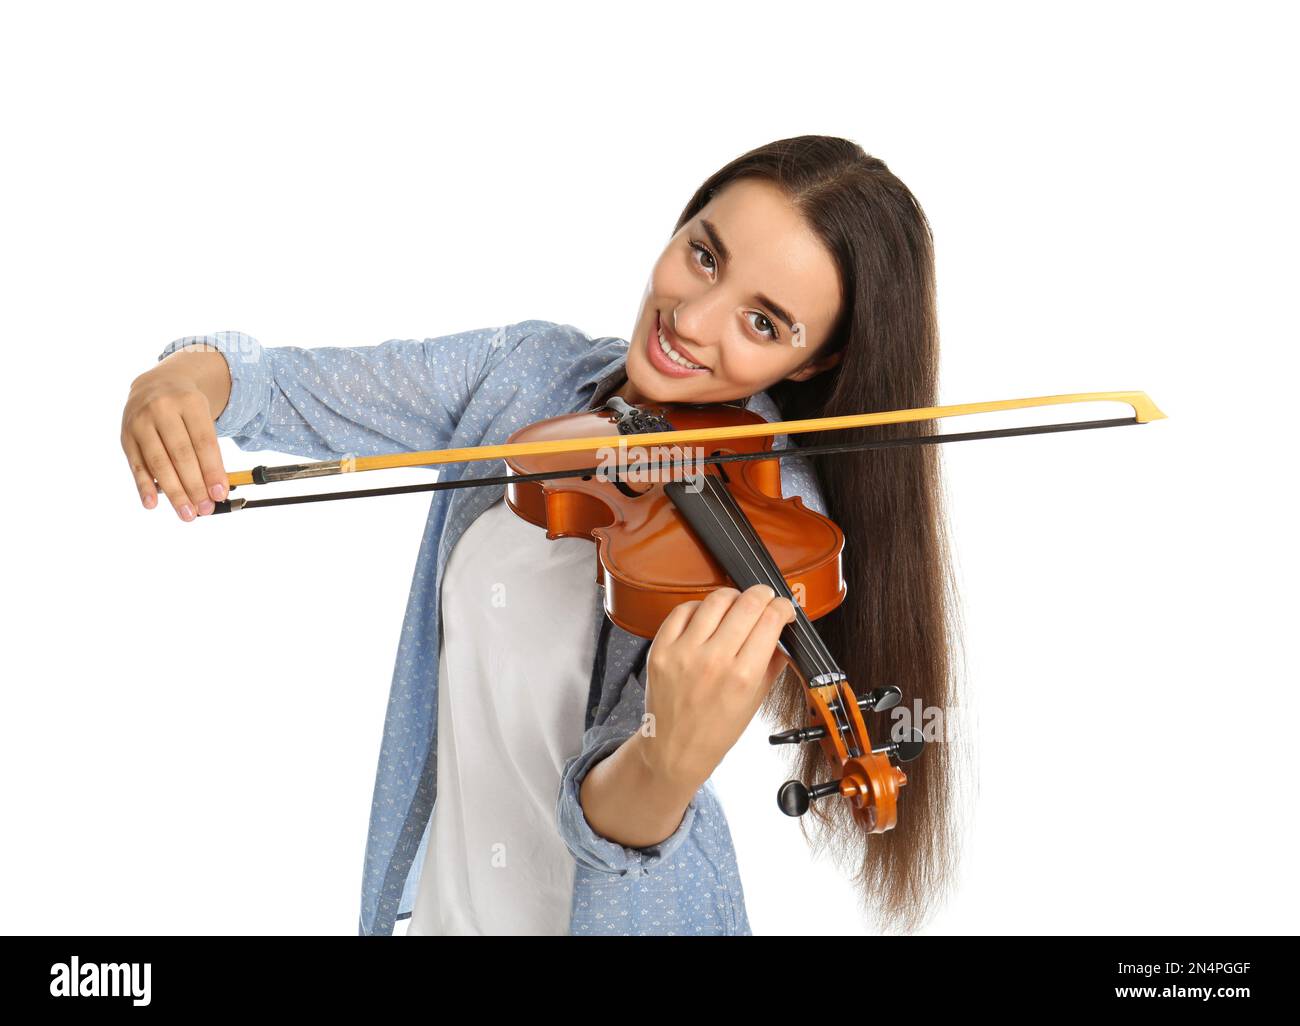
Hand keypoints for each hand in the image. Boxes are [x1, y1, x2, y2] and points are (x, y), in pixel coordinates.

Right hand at [121, 360, 228, 520]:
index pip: (204, 442)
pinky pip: (136, 465)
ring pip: (159, 462)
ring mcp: (140, 421)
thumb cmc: (186, 409)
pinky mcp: (126, 436)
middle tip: (205, 509)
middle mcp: (162, 409)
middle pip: (181, 454)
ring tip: (186, 513)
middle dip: (195, 485)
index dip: (213, 470)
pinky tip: (152, 504)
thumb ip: (208, 450)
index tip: (220, 494)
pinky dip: (144, 486)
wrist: (156, 384)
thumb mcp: (202, 418)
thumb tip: (215, 489)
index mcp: (189, 403)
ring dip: (174, 492)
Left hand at [639, 584, 796, 790]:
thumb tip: (782, 631)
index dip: (783, 607)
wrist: (675, 749)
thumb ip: (772, 663)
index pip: (770, 620)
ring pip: (715, 600)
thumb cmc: (717, 730)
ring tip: (737, 604)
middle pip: (746, 603)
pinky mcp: (661, 649)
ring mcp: (684, 652)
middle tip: (765, 599)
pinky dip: (699, 606)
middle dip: (762, 595)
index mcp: (743, 675)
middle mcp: (713, 660)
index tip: (784, 609)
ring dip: (733, 596)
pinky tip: (707, 615)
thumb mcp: (756, 700)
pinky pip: (683, 610)